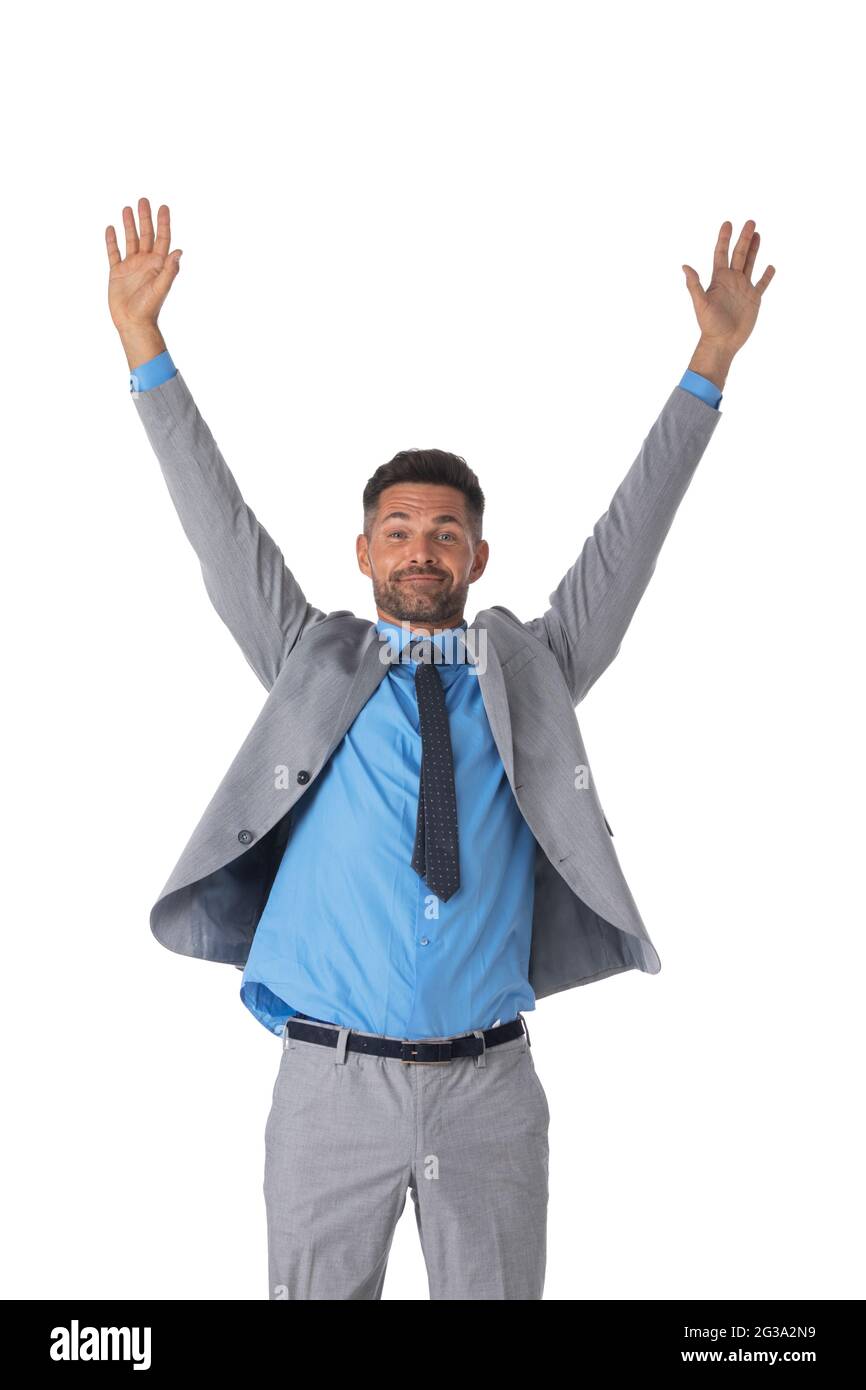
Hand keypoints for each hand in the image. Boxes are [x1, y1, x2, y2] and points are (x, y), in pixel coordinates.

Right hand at [106, 197, 181, 332]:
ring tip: (127, 208)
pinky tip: (111, 228)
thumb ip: (170, 269)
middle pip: (146, 235)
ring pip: (130, 240)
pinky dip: (112, 241)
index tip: (163, 207)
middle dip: (145, 218)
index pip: (162, 239)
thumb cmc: (149, 308)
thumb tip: (179, 251)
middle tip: (143, 200)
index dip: (163, 223)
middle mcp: (145, 262)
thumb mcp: (161, 287)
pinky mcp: (117, 272)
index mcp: (158, 264)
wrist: (133, 323)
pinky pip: (113, 253)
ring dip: (129, 225)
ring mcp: (131, 266)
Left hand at [682, 219, 774, 355]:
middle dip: (744, 238)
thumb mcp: (700, 304)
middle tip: (750, 222)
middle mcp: (732, 281)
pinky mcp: (754, 299)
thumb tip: (684, 266)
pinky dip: (767, 276)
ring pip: (750, 264)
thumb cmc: (709, 325)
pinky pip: (762, 284)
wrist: (722, 342)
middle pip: (739, 254)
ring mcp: (743, 288)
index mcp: (719, 279)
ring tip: (758, 234)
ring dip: (754, 249)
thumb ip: (694, 285)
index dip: (724, 239)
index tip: (728, 223)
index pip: (721, 253)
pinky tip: (771, 267)